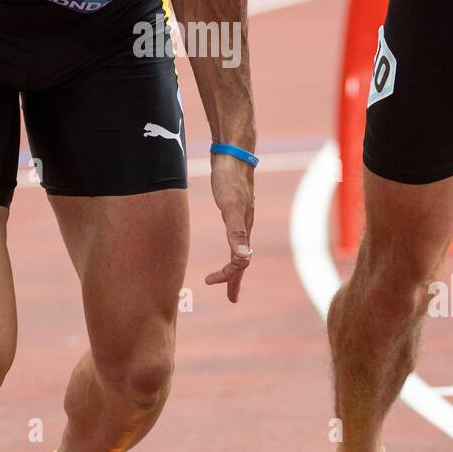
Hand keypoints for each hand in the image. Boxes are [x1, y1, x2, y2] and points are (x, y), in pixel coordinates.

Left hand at [204, 151, 254, 303]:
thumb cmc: (229, 179)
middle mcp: (245, 224)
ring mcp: (241, 214)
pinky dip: (234, 243)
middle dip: (236, 279)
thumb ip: (237, 233)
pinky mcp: (235, 204)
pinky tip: (230, 237)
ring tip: (229, 275)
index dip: (226, 276)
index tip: (208, 281)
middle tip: (232, 298)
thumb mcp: (230, 207)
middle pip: (243, 258)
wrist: (233, 153)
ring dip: (236, 263)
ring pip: (240, 245)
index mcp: (244, 228)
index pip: (239, 262)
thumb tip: (244, 259)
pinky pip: (236, 232)